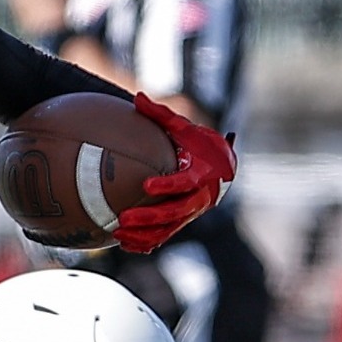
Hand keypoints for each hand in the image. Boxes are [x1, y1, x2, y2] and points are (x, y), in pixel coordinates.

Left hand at [113, 93, 236, 253]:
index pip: (184, 182)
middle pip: (174, 212)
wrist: (223, 168)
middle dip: (149, 218)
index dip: (167, 185)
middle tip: (124, 218)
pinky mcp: (183, 221)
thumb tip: (137, 97)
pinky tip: (126, 245)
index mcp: (202, 173)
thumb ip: (161, 115)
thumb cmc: (201, 145)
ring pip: (168, 229)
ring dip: (144, 235)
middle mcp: (199, 197)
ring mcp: (191, 212)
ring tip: (119, 235)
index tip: (146, 185)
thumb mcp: (185, 128)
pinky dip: (147, 243)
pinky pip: (165, 236)